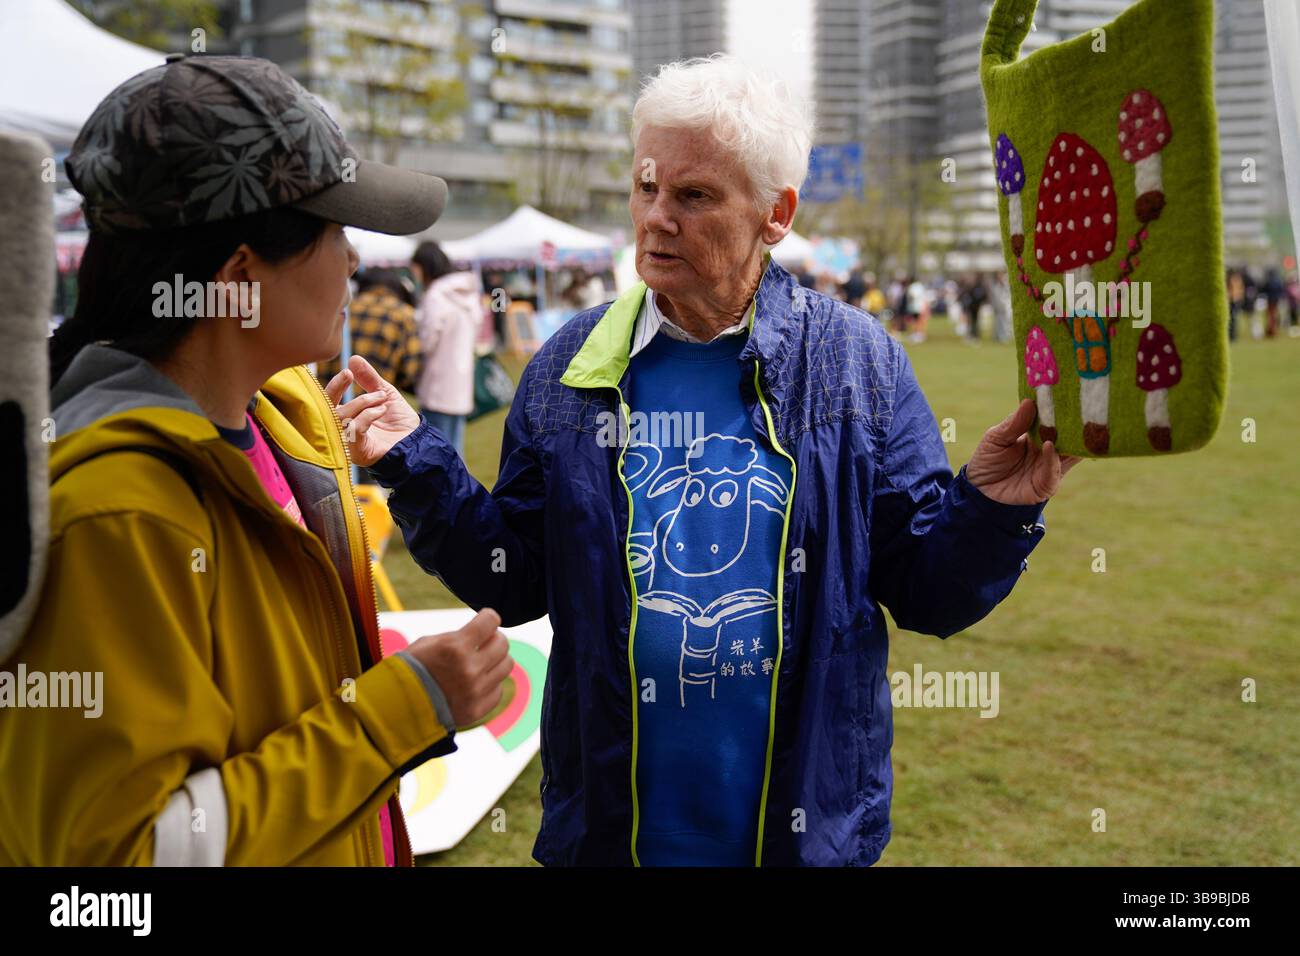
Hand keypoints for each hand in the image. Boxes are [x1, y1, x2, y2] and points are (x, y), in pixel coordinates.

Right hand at [325, 355, 420, 466]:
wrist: (417, 439)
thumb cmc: (399, 420)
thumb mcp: (384, 394)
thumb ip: (369, 379)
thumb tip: (354, 359)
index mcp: (345, 416)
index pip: (326, 401)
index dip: (334, 386)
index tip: (348, 372)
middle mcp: (342, 430)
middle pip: (324, 409)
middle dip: (336, 389)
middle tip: (349, 375)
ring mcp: (347, 442)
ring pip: (340, 417)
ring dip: (362, 401)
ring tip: (381, 398)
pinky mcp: (357, 451)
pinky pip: (354, 429)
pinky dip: (368, 415)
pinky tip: (381, 410)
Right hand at [404, 608, 514, 729]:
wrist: (396, 708)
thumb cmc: (410, 670)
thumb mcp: (429, 643)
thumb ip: (458, 637)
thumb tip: (482, 632)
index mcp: (455, 647)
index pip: (491, 621)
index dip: (489, 617)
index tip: (486, 620)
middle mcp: (469, 669)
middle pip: (502, 643)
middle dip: (494, 638)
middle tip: (484, 641)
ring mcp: (475, 691)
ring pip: (506, 666)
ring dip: (496, 660)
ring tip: (483, 662)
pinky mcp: (477, 710)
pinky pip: (498, 690)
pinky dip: (490, 684)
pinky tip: (476, 683)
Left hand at [965, 399, 1081, 503]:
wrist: (978, 490)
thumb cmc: (988, 460)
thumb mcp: (996, 437)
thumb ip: (1014, 423)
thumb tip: (1029, 401)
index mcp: (1039, 435)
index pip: (1056, 420)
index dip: (1062, 407)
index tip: (1067, 390)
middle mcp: (1050, 450)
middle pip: (1070, 435)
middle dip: (1077, 422)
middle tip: (1083, 404)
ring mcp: (1050, 467)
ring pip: (1070, 453)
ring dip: (1071, 440)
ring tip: (1070, 424)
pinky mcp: (1046, 484)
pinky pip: (1053, 471)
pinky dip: (1052, 459)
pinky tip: (1049, 446)